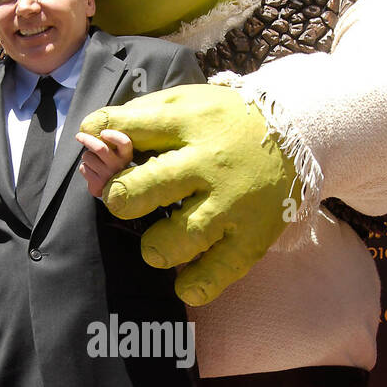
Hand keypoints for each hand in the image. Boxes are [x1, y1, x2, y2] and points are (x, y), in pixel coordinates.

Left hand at [76, 129, 133, 197]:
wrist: (113, 189)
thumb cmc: (113, 165)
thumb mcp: (118, 154)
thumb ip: (110, 143)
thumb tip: (92, 128)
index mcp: (126, 155)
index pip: (124, 143)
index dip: (113, 136)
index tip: (103, 132)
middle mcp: (118, 166)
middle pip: (99, 148)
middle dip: (86, 139)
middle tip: (79, 136)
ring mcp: (108, 176)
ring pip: (88, 157)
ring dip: (86, 156)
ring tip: (93, 162)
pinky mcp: (98, 184)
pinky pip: (83, 168)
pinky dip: (84, 167)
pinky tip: (92, 171)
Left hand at [79, 86, 298, 305]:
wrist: (298, 133)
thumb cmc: (225, 122)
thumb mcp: (186, 102)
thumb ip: (137, 116)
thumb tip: (88, 133)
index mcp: (188, 123)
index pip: (128, 130)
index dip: (101, 143)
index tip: (95, 149)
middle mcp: (208, 163)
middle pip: (147, 187)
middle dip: (120, 198)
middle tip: (123, 202)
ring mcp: (231, 203)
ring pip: (178, 237)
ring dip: (155, 248)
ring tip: (158, 245)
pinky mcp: (251, 237)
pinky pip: (217, 272)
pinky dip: (195, 284)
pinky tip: (184, 282)